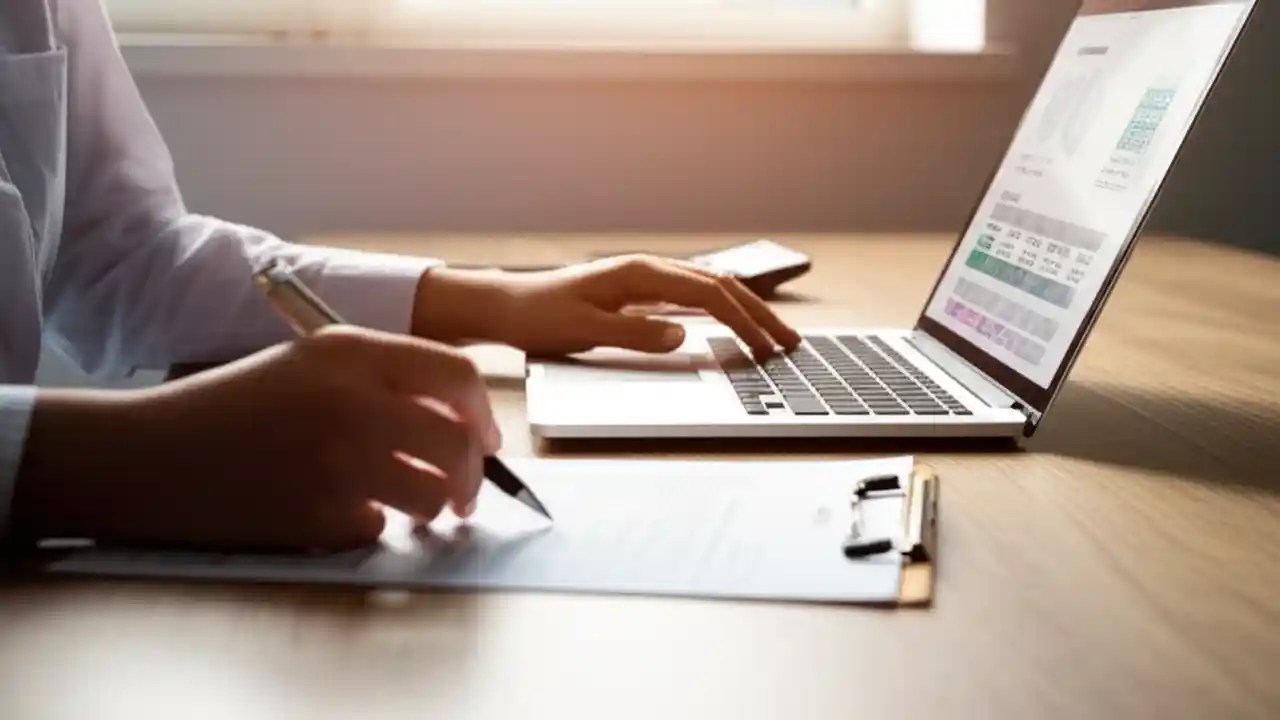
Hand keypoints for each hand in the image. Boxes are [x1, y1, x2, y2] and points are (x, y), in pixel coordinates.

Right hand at [11, 326, 498, 551]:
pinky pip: (378, 528)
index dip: (482, 413)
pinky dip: (366, 527)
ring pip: (433, 494)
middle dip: (473, 476)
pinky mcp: (317, 514)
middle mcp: (353, 400)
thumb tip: (459, 419)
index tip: (485, 439)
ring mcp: (338, 459)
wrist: (147, 456)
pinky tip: (330, 513)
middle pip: (460, 442)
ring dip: (431, 508)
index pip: (457, 375)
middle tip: (463, 494)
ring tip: (407, 507)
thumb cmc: (228, 410)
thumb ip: (379, 381)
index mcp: (350, 352)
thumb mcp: (305, 366)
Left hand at [412, 255, 801, 356]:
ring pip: (710, 289)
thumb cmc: (539, 316)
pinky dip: (721, 310)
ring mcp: (645, 280)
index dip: (744, 321)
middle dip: (759, 314)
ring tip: (773, 335)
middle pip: (719, 286)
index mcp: (640, 274)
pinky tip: (734, 322)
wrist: (507, 305)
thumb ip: (633, 335)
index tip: (766, 347)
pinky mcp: (639, 293)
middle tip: (790, 344)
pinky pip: (692, 297)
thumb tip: (681, 337)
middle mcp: (648, 270)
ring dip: (744, 310)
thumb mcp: (583, 331)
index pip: (708, 294)